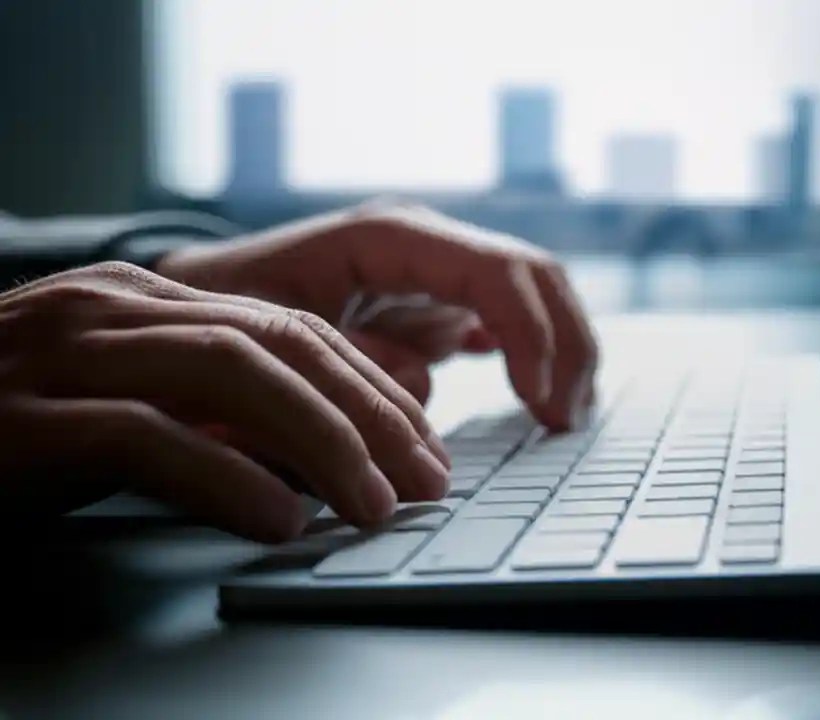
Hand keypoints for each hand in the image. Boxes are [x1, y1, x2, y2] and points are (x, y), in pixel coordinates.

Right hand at [0, 262, 449, 540]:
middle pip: (283, 345)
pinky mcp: (27, 418)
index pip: (294, 329)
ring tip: (380, 505)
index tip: (424, 444)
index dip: (373, 387)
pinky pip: (152, 439)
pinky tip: (283, 520)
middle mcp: (115, 309)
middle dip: (372, 414)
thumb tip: (314, 452)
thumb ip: (205, 405)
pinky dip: (230, 478)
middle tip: (430, 479)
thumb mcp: (116, 397)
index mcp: (146, 299)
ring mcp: (66, 355)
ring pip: (235, 376)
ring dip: (325, 442)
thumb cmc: (4, 425)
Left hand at [157, 201, 598, 429]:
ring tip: (563, 420)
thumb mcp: (263, 337)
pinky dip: (535, 359)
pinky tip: (543, 401)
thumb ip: (341, 357)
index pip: (494, 271)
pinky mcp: (437, 306)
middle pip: (534, 276)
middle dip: (564, 345)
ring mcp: (436, 274)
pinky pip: (508, 325)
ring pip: (534, 300)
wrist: (198, 297)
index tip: (535, 400)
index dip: (529, 333)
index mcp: (388, 237)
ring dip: (560, 356)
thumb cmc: (219, 312)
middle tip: (566, 419)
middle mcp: (425, 246)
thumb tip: (418, 380)